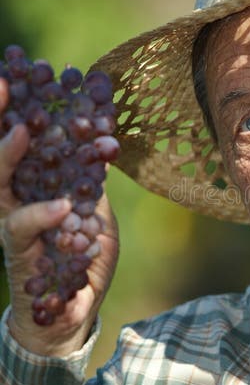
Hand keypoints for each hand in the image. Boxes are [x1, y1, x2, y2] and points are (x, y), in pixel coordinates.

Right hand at [0, 78, 118, 356]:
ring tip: (22, 134)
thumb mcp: (95, 210)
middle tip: (4, 84)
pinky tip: (62, 204)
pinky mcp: (19, 256)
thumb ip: (92, 180)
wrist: (73, 313)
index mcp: (31, 185)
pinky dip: (43, 214)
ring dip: (7, 157)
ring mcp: (11, 228)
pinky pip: (23, 231)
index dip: (11, 109)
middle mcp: (12, 202)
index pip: (17, 141)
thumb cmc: (80, 257)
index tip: (14, 70)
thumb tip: (105, 141)